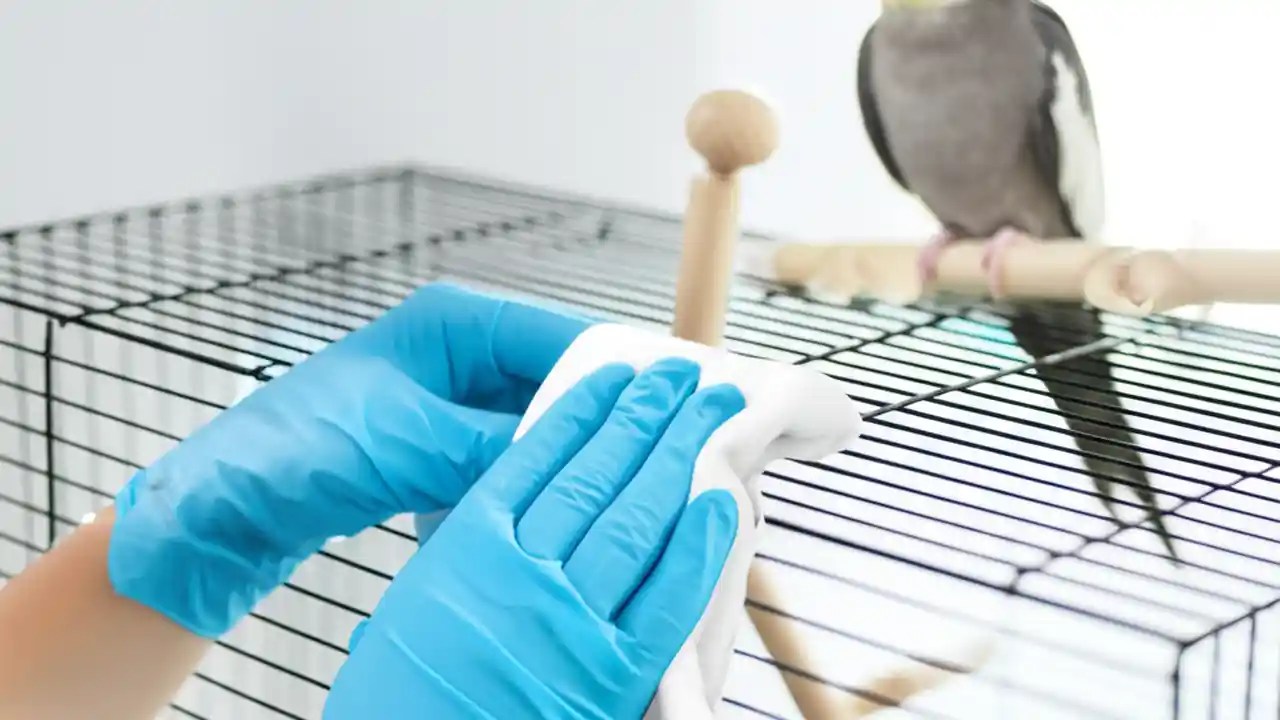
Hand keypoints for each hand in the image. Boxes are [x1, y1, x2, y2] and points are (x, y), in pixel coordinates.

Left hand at [107, 282, 592, 637]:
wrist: (231, 501)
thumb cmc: (298, 444)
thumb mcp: (409, 440)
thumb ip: (496, 447)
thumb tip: (577, 461)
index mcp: (457, 321)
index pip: (564, 336)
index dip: (618, 374)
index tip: (665, 411)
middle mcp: (466, 354)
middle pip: (560, 383)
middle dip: (591, 425)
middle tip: (636, 467)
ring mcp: (459, 403)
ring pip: (538, 426)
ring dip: (555, 459)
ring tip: (588, 494)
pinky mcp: (449, 446)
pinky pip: (509, 460)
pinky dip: (521, 484)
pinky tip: (530, 510)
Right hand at [322, 358, 743, 719]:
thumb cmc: (401, 705)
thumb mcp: (410, 615)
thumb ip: (460, 560)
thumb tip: (491, 521)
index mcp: (466, 551)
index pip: (538, 458)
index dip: (585, 409)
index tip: (616, 374)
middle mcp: (521, 573)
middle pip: (596, 475)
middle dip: (645, 415)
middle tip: (681, 373)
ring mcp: (570, 623)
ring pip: (634, 520)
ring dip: (678, 456)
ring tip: (707, 409)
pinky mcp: (612, 676)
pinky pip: (665, 601)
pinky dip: (696, 548)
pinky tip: (719, 501)